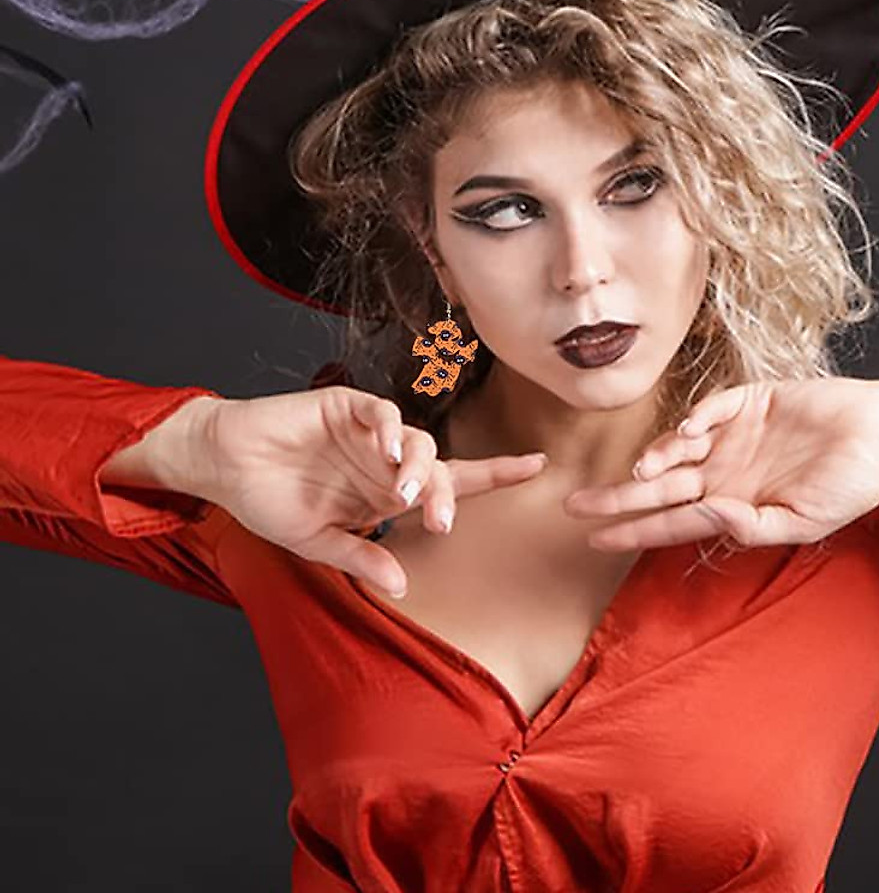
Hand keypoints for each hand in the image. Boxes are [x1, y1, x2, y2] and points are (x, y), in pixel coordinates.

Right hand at [181, 387, 546, 594]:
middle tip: (438, 520)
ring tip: (402, 491)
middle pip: (440, 469)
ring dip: (417, 467)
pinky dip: (388, 427)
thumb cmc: (269, 500)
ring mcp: (370, 432)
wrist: (224, 464)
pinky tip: (384, 447)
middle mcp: (388, 461)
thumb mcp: (317, 542)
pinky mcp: (347, 407)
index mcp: (388, 492)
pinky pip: (381, 412)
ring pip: (418, 440)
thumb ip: (362, 556)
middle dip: (447, 493)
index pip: (452, 483)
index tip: (538, 468)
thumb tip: (403, 587)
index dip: (496, 474)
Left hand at [563, 377, 878, 551]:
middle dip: (618, 497)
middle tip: (575, 505)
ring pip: (678, 448)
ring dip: (656, 458)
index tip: (594, 539)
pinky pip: (713, 408)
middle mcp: (726, 471)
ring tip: (642, 469)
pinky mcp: (751, 400)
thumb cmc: (851, 485)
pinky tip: (688, 432)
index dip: (633, 530)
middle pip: (660, 486)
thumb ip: (752, 526)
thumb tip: (705, 515)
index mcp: (735, 503)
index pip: (672, 521)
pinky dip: (696, 418)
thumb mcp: (804, 522)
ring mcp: (736, 435)